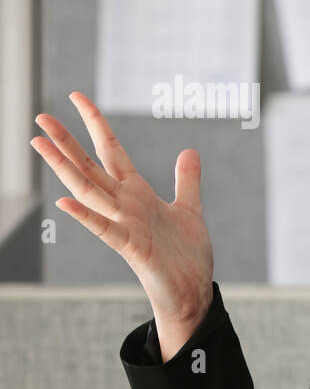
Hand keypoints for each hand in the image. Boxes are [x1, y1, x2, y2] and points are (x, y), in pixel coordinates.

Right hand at [31, 93, 213, 334]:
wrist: (192, 291)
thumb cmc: (186, 254)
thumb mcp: (189, 209)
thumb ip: (186, 180)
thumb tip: (190, 151)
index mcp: (138, 193)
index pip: (111, 151)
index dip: (96, 124)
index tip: (78, 97)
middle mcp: (125, 205)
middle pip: (90, 166)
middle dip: (67, 142)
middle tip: (40, 116)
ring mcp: (125, 225)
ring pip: (88, 191)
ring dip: (65, 168)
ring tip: (39, 144)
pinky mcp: (130, 248)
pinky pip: (104, 229)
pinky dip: (86, 216)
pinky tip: (65, 203)